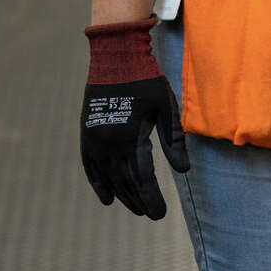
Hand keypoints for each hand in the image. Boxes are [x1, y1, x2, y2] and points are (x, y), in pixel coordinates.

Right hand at [81, 18, 189, 219]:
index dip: (151, 198)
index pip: (142, 178)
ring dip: (122, 195)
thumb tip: (183, 170)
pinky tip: (107, 198)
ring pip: (108, 177)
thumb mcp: (166, 107)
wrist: (115, 56)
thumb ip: (173, 140)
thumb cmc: (146, 80)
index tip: (160, 214)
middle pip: (124, 182)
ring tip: (136, 208)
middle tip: (151, 213)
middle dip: (138, 201)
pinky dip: (98, 183)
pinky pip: (90, 166)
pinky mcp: (86, 132)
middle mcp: (109, 141)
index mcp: (130, 136)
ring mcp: (94, 138)